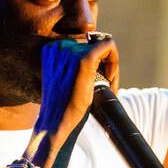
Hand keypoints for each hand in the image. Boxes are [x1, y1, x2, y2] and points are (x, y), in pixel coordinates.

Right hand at [36, 32, 119, 146]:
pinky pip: (109, 47)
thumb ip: (74, 65)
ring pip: (104, 46)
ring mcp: (71, 51)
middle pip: (94, 45)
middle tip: (105, 86)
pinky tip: (110, 81)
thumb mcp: (65, 79)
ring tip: (108, 87)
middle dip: (104, 66)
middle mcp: (60, 45)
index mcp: (52, 49)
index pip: (82, 45)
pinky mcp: (85, 58)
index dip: (95, 64)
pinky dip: (114, 63)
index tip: (96, 81)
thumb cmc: (62, 107)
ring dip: (111, 67)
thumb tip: (99, 52)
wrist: (55, 123)